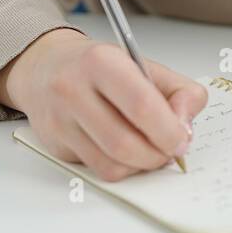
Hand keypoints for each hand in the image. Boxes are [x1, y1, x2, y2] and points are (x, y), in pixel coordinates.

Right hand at [6, 29, 206, 180]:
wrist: (46, 67)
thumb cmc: (101, 68)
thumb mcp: (146, 65)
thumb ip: (181, 92)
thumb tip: (186, 129)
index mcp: (102, 62)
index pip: (141, 105)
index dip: (169, 130)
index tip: (182, 139)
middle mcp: (73, 89)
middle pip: (125, 143)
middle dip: (157, 155)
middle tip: (171, 151)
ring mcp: (60, 120)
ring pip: (111, 164)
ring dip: (141, 166)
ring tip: (151, 151)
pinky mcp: (56, 145)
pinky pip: (98, 170)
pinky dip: (122, 168)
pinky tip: (127, 152)